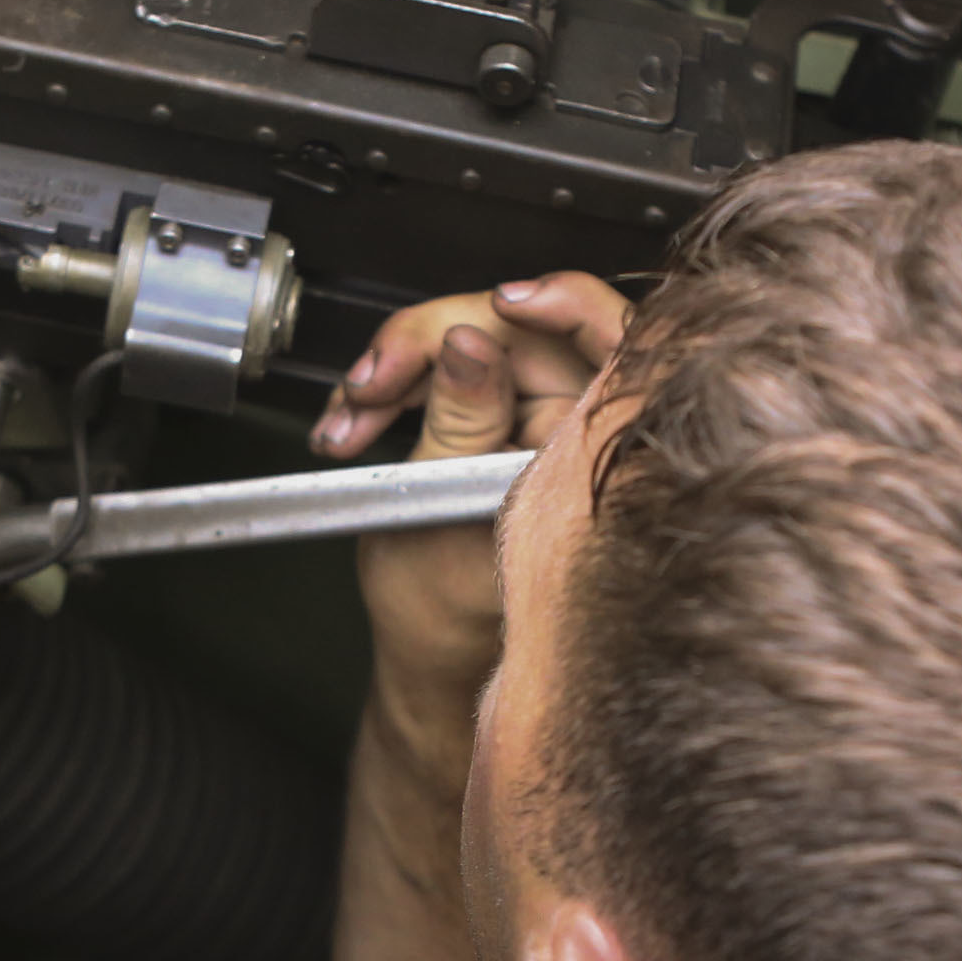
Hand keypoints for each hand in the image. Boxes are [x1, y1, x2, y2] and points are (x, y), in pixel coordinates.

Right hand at [319, 278, 633, 692]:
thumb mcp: (432, 507)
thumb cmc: (440, 613)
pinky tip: (364, 419)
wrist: (425, 658)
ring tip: (349, 421)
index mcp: (589, 459)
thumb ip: (459, 417)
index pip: (611, 342)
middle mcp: (579, 437)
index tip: (499, 305)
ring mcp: (546, 429)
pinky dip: (406, 387)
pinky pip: (465, 374)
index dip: (562, 302)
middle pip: (523, 333)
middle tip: (369, 384)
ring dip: (400, 372)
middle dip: (428, 346)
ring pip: (482, 347)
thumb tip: (473, 340)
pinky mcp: (511, 425)